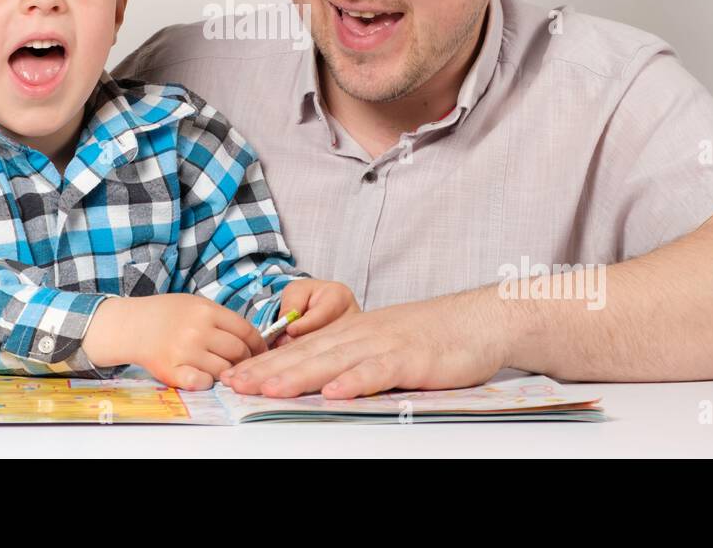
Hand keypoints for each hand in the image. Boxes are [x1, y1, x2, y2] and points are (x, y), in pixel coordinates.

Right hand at [84, 293, 267, 389]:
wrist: (130, 325)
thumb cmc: (164, 314)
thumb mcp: (194, 304)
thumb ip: (220, 318)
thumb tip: (250, 338)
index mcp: (206, 310)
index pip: (246, 331)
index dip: (258, 344)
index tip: (260, 351)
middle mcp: (197, 330)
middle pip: (238, 352)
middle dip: (245, 360)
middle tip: (241, 363)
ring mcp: (185, 352)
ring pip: (223, 370)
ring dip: (226, 372)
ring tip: (219, 367)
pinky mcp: (172, 371)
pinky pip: (202, 383)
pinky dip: (206, 382)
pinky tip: (201, 375)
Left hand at [219, 289, 512, 399]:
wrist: (478, 320)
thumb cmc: (431, 336)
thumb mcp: (383, 344)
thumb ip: (352, 359)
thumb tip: (319, 381)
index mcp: (352, 333)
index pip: (300, 348)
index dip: (266, 362)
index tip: (235, 376)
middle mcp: (361, 335)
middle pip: (307, 354)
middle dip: (268, 370)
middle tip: (234, 384)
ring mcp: (384, 344)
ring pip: (334, 360)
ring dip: (299, 375)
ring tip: (269, 389)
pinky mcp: (410, 358)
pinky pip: (378, 370)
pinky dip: (355, 381)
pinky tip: (334, 393)